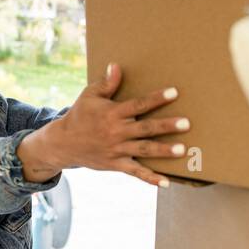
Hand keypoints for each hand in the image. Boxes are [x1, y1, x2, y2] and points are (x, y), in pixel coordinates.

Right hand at [18, 62, 189, 186]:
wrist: (63, 143)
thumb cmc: (79, 115)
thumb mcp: (89, 96)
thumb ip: (106, 83)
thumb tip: (116, 65)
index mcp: (112, 113)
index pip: (138, 105)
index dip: (156, 99)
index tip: (174, 93)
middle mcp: (116, 132)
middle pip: (145, 129)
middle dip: (166, 126)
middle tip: (186, 123)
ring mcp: (116, 150)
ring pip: (144, 150)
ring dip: (163, 151)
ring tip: (182, 150)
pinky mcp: (115, 164)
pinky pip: (135, 172)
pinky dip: (150, 178)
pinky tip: (165, 183)